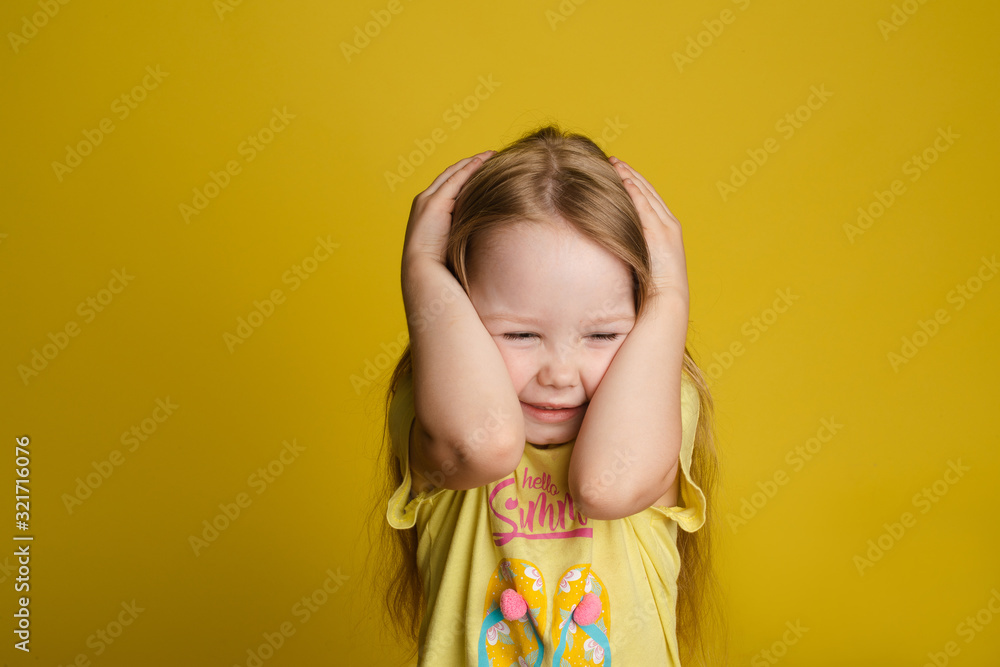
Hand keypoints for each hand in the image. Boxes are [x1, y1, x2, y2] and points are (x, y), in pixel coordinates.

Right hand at [401, 149, 495, 269]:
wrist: (424, 273)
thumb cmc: (440, 266)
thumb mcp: (453, 243)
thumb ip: (462, 231)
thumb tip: (484, 231)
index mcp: (428, 211)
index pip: (447, 186)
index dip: (465, 175)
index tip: (483, 169)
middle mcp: (425, 201)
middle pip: (449, 175)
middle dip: (469, 163)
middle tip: (489, 155)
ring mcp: (427, 200)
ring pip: (452, 173)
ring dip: (472, 162)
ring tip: (490, 154)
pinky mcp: (433, 203)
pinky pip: (455, 180)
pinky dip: (469, 169)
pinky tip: (482, 161)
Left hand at [609, 156, 689, 305]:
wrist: (667, 298)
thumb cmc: (653, 285)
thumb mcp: (642, 258)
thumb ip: (633, 244)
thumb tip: (612, 239)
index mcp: (666, 229)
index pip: (650, 198)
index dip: (635, 182)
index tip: (620, 171)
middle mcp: (669, 223)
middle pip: (648, 191)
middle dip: (631, 174)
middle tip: (614, 161)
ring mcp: (666, 227)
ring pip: (646, 195)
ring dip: (630, 177)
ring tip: (615, 164)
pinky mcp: (660, 234)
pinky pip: (645, 208)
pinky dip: (635, 193)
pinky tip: (624, 181)